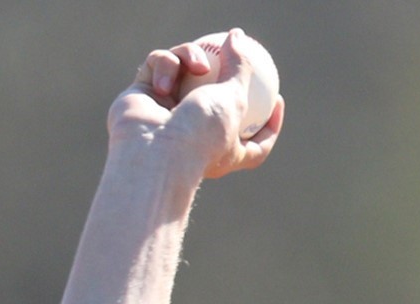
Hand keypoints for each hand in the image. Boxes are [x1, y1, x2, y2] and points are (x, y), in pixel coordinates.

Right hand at [107, 29, 283, 179]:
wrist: (153, 150)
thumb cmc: (200, 135)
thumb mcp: (235, 100)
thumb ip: (240, 68)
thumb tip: (238, 37)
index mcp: (224, 151)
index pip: (254, 143)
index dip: (270, 123)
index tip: (278, 98)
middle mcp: (194, 134)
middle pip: (213, 95)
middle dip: (220, 72)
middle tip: (231, 52)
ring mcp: (166, 113)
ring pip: (183, 68)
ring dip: (191, 58)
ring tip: (199, 67)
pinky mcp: (141, 95)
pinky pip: (157, 66)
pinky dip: (165, 69)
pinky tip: (165, 84)